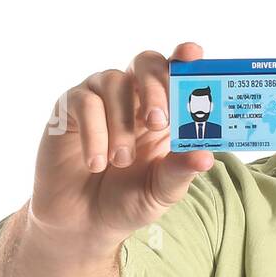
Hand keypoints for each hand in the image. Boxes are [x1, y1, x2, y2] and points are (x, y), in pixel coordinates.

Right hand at [28, 41, 214, 254]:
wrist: (83, 222)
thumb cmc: (128, 201)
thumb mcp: (161, 191)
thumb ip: (180, 171)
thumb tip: (206, 157)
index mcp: (166, 112)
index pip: (178, 73)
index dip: (185, 58)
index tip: (192, 53)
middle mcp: (134, 97)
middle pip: (147, 62)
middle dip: (155, 87)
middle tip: (157, 122)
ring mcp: (101, 99)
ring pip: (114, 82)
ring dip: (122, 124)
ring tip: (120, 161)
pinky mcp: (69, 109)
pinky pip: (84, 103)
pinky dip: (94, 133)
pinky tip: (96, 162)